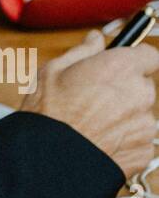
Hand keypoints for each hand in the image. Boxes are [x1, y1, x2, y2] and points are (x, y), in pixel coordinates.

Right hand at [20, 29, 158, 179]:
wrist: (50, 159)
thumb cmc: (49, 113)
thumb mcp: (54, 70)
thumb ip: (83, 51)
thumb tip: (96, 39)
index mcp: (121, 67)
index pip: (149, 55)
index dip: (134, 59)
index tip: (121, 66)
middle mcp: (140, 93)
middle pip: (143, 85)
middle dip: (125, 89)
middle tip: (96, 98)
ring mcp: (145, 125)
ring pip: (141, 114)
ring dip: (125, 116)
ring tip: (94, 124)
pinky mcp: (144, 151)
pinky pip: (138, 139)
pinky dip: (125, 139)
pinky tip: (100, 141)